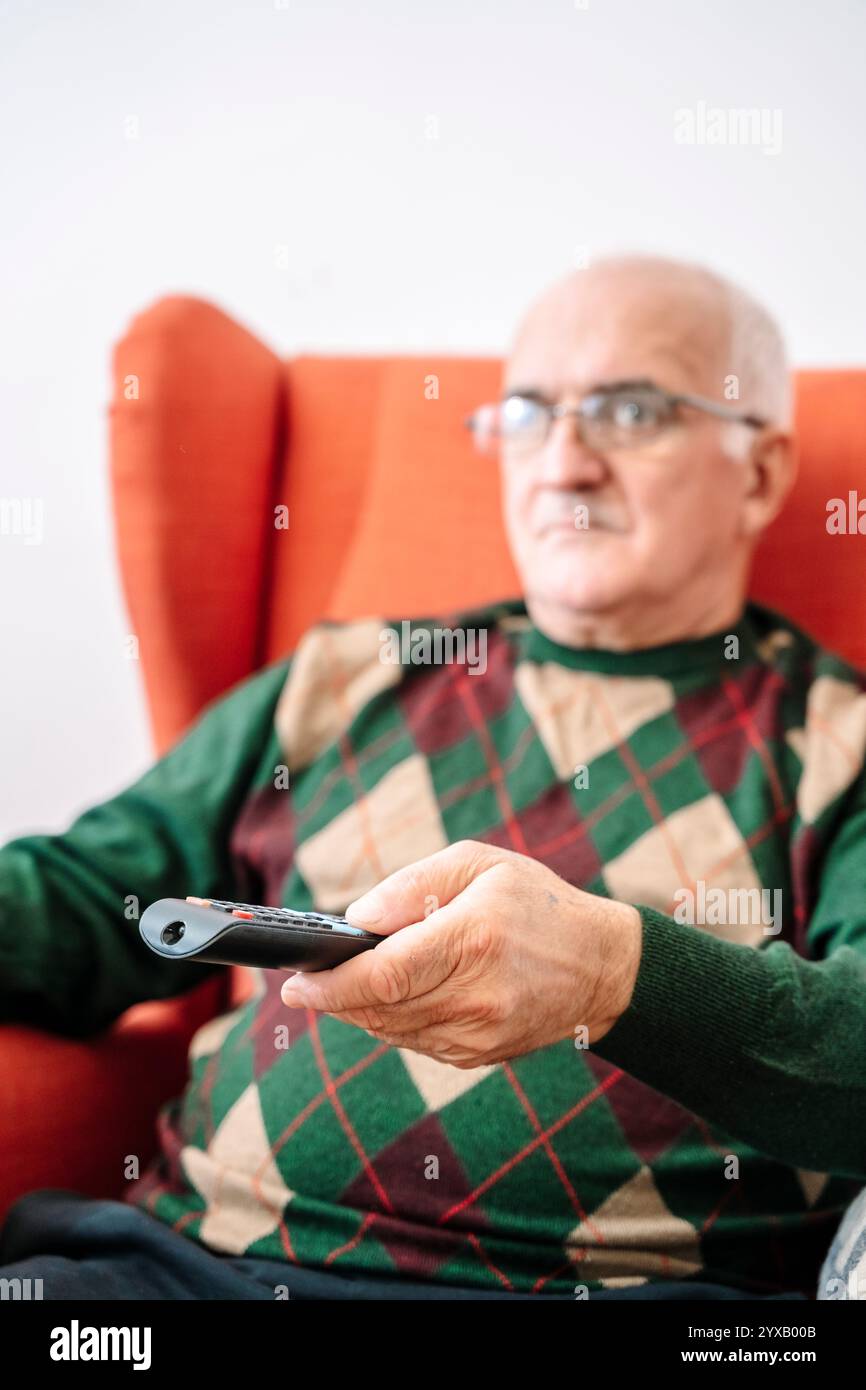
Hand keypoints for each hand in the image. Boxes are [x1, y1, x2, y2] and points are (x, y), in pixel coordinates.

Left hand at [280, 839, 642, 1067]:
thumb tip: (356, 921)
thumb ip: (411, 886)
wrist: (603, 967)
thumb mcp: (479, 864)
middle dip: (332, 997)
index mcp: (472, 940)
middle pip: (377, 1009)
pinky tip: (390, 998)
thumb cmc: (536, 903)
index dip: (329, 983)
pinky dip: (391, 1022)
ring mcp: (478, 1035)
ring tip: (344, 984)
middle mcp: (475, 997)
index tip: (293, 983)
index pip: (382, 974)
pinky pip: (414, 1042)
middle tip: (303, 983)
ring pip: (390, 1031)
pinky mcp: (479, 1056)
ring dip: (358, 1010)